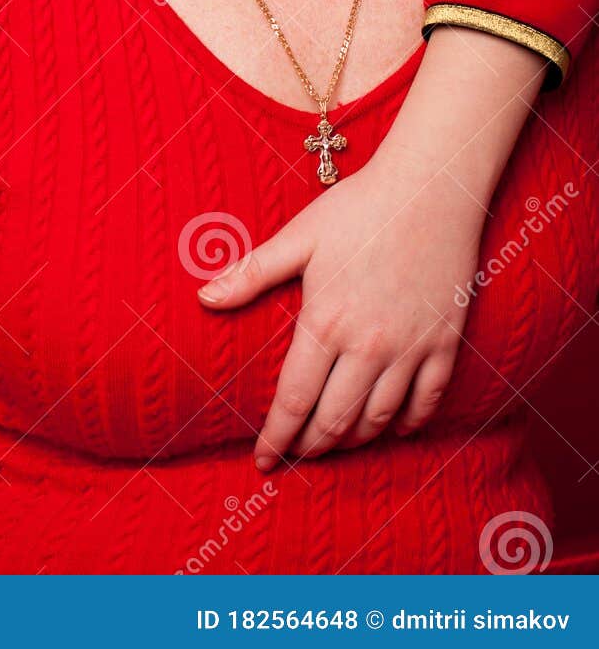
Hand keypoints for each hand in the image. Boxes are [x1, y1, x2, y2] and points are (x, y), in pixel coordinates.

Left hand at [197, 143, 485, 467]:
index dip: (275, 437)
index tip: (261, 460)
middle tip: (295, 455)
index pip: (293, 400)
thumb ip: (251, 274)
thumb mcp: (299, 237)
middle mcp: (368, 346)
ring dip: (353, 439)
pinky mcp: (445, 343)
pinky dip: (408, 424)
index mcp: (325, 322)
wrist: (430, 189)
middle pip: (335, 421)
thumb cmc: (358, 208)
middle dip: (310, 446)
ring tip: (334, 443)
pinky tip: (392, 427)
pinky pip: (426, 402)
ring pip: (379, 419)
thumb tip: (203, 298)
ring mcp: (411, 348)